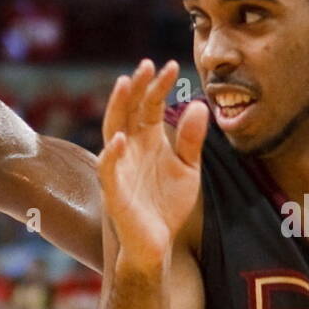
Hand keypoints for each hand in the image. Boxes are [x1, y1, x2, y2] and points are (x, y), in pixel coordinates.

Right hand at [98, 59, 208, 269]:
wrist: (157, 244)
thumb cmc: (168, 204)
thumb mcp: (187, 169)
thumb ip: (192, 140)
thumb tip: (200, 106)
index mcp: (148, 141)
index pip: (150, 106)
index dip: (160, 86)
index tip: (173, 66)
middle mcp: (130, 148)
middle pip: (130, 110)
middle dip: (138, 87)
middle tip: (147, 65)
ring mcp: (120, 167)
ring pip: (113, 130)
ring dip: (118, 107)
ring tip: (125, 84)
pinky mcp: (114, 191)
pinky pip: (109, 169)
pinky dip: (112, 154)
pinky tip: (121, 138)